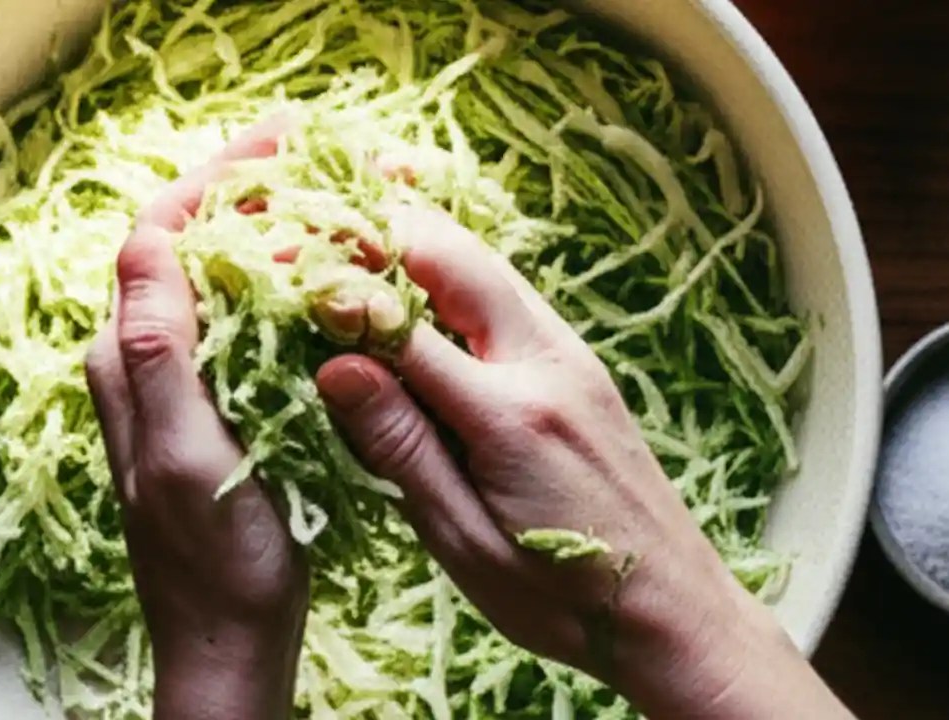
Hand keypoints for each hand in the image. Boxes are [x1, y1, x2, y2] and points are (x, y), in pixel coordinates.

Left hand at [86, 120, 305, 719]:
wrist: (230, 638)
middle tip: (308, 160)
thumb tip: (148, 245)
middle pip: (182, 251)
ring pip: (211, 284)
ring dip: (258, 235)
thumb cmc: (216, 560)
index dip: (211, 183)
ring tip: (318, 202)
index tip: (276, 149)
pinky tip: (316, 281)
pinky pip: (236, 326)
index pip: (156, 241)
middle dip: (239, 194)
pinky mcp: (212, 409)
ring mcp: (178, 388)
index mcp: (128, 365)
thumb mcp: (186, 455)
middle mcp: (143, 366)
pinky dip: (273, 288)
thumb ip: (158, 354)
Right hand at [317, 206, 851, 718]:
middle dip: (377, 231)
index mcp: (512, 414)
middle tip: (308, 238)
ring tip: (348, 253)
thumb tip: (334, 365)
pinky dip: (450, 280)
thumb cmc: (561, 596)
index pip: (404, 324)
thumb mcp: (463, 540)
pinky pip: (506, 296)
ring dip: (414, 249)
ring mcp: (571, 356)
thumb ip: (401, 447)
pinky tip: (414, 300)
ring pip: (484, 265)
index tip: (276, 274)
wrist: (672, 608)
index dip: (335, 291)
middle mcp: (548, 362)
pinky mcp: (578, 366)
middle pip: (454, 254)